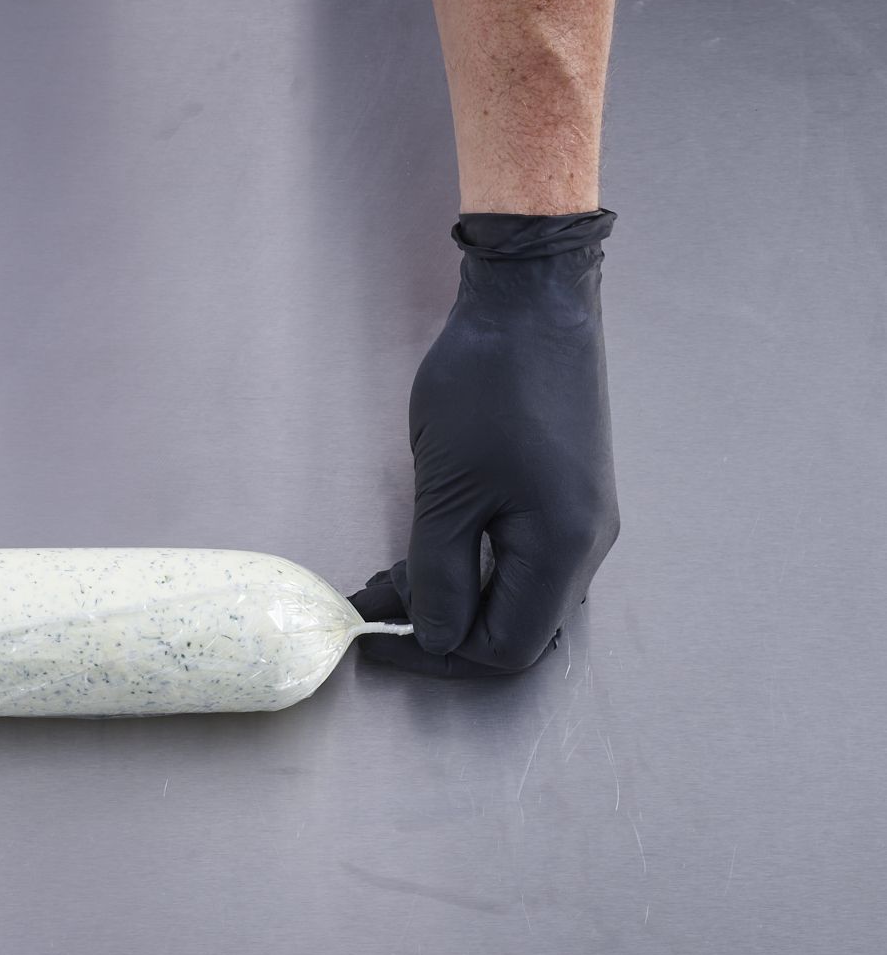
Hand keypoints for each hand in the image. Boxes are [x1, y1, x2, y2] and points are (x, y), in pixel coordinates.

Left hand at [353, 209, 619, 675]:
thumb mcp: (448, 489)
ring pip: (512, 593)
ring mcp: (577, 520)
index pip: (506, 649)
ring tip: (382, 580)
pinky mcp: (560, 494)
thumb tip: (437, 637)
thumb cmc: (488, 387)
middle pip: (513, 629)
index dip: (437, 655)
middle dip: (439, 629)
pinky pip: (516, 557)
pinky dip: (467, 565)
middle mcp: (584, 547)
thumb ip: (441, 573)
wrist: (531, 299)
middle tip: (371, 608)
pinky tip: (421, 550)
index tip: (372, 636)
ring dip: (448, 596)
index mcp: (564, 552)